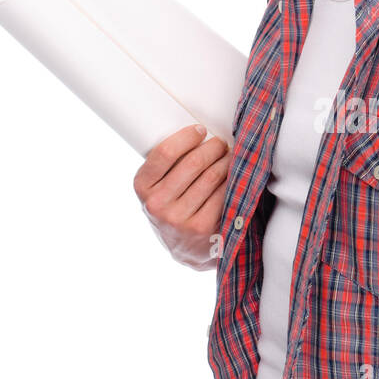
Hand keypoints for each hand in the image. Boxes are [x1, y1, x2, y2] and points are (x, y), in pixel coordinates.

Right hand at [133, 124, 231, 270]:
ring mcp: (180, 218)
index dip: (187, 137)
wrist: (184, 247)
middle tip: (221, 143)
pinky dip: (233, 180)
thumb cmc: (173, 206)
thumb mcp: (158, 186)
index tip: (200, 130)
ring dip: (227, 160)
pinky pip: (223, 193)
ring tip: (230, 155)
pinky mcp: (202, 227)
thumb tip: (199, 133)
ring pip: (211, 176)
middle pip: (193, 162)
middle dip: (213, 147)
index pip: (164, 152)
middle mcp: (157, 204)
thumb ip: (168, 165)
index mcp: (142, 187)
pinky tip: (235, 174)